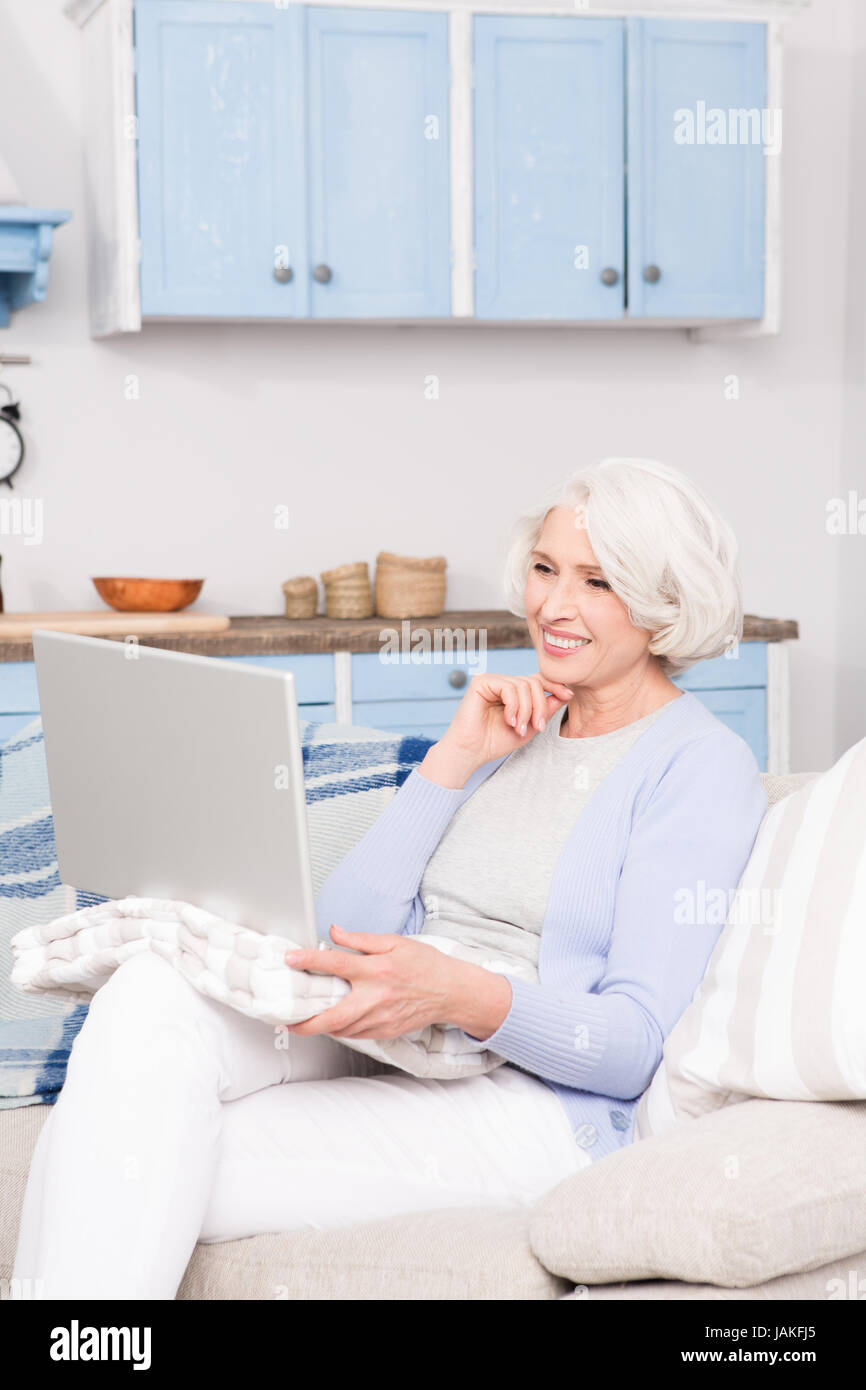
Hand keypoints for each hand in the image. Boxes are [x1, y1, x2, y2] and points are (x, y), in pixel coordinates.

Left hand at [283, 924, 458, 1039]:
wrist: (452, 991)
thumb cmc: (425, 964)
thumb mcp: (395, 942)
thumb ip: (361, 939)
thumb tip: (334, 932)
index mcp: (377, 969)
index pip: (335, 962)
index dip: (309, 960)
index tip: (291, 959)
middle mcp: (376, 996)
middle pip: (333, 1016)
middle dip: (306, 1022)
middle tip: (289, 1020)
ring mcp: (381, 1018)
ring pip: (342, 1030)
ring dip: (322, 1027)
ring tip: (307, 1021)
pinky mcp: (386, 1031)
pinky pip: (356, 1035)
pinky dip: (342, 1030)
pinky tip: (335, 1023)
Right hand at [421, 672, 573, 785]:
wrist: (471, 752)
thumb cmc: (494, 741)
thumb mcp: (529, 727)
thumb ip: (544, 710)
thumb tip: (565, 693)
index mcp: (513, 692)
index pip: (538, 680)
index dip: (555, 685)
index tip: (568, 695)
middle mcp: (502, 682)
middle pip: (534, 682)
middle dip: (540, 706)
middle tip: (536, 727)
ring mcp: (492, 680)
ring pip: (524, 685)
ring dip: (527, 710)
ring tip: (519, 728)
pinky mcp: (481, 682)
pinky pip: (509, 688)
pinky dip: (514, 706)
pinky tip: (509, 720)